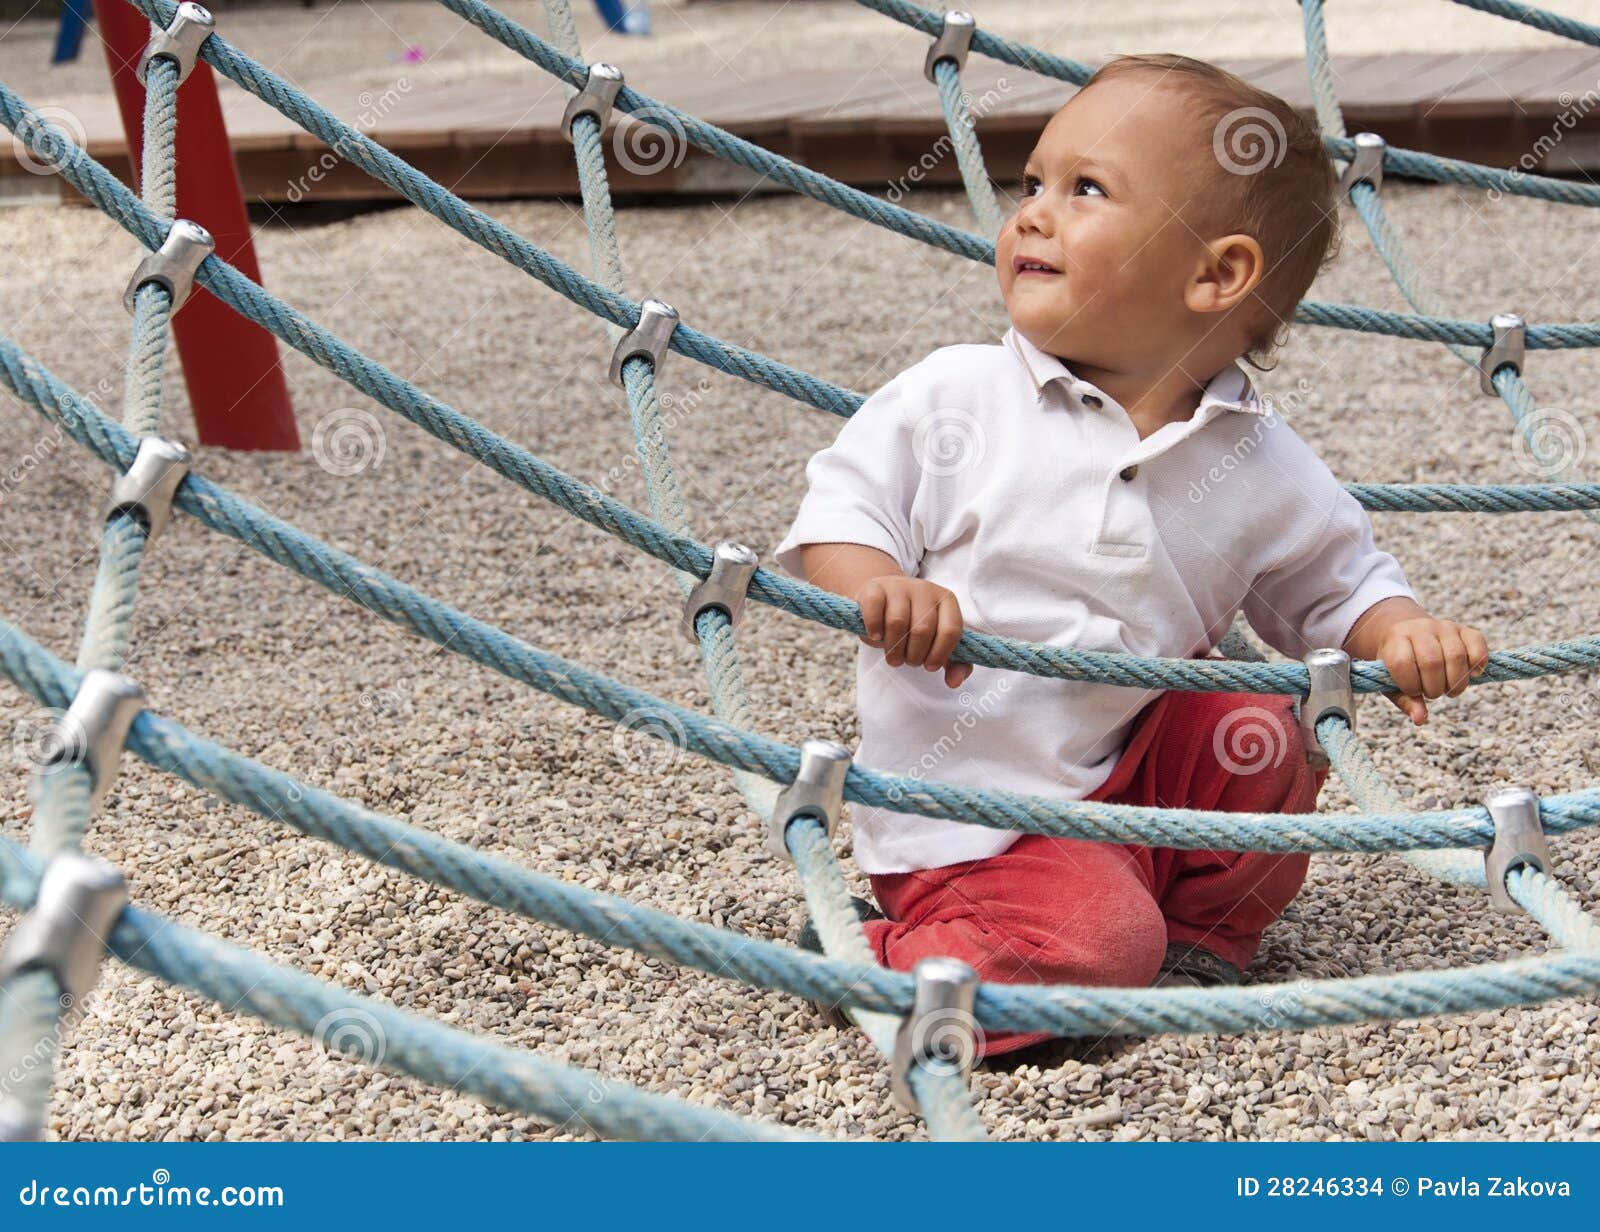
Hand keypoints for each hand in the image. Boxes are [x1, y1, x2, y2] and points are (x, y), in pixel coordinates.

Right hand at [856, 575, 972, 688]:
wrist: (884, 598)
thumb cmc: (913, 623)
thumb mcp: (936, 640)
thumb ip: (953, 663)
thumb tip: (954, 682)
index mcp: (947, 601)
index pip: (950, 631)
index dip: (939, 655)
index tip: (929, 666)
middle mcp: (925, 589)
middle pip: (923, 629)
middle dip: (914, 655)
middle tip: (908, 661)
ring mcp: (899, 586)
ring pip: (897, 622)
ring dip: (894, 649)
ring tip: (893, 657)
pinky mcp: (875, 588)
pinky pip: (875, 610)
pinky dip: (874, 629)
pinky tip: (877, 637)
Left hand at [1377, 616, 1489, 724]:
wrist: (1405, 633)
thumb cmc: (1398, 664)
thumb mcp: (1392, 681)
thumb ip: (1404, 700)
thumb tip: (1420, 720)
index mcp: (1395, 640)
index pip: (1402, 663)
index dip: (1410, 684)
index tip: (1413, 691)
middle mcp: (1420, 629)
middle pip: (1432, 661)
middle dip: (1435, 687)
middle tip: (1434, 693)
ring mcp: (1444, 627)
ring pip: (1456, 655)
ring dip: (1457, 681)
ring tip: (1450, 689)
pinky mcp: (1464, 630)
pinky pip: (1477, 644)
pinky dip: (1478, 664)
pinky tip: (1473, 675)